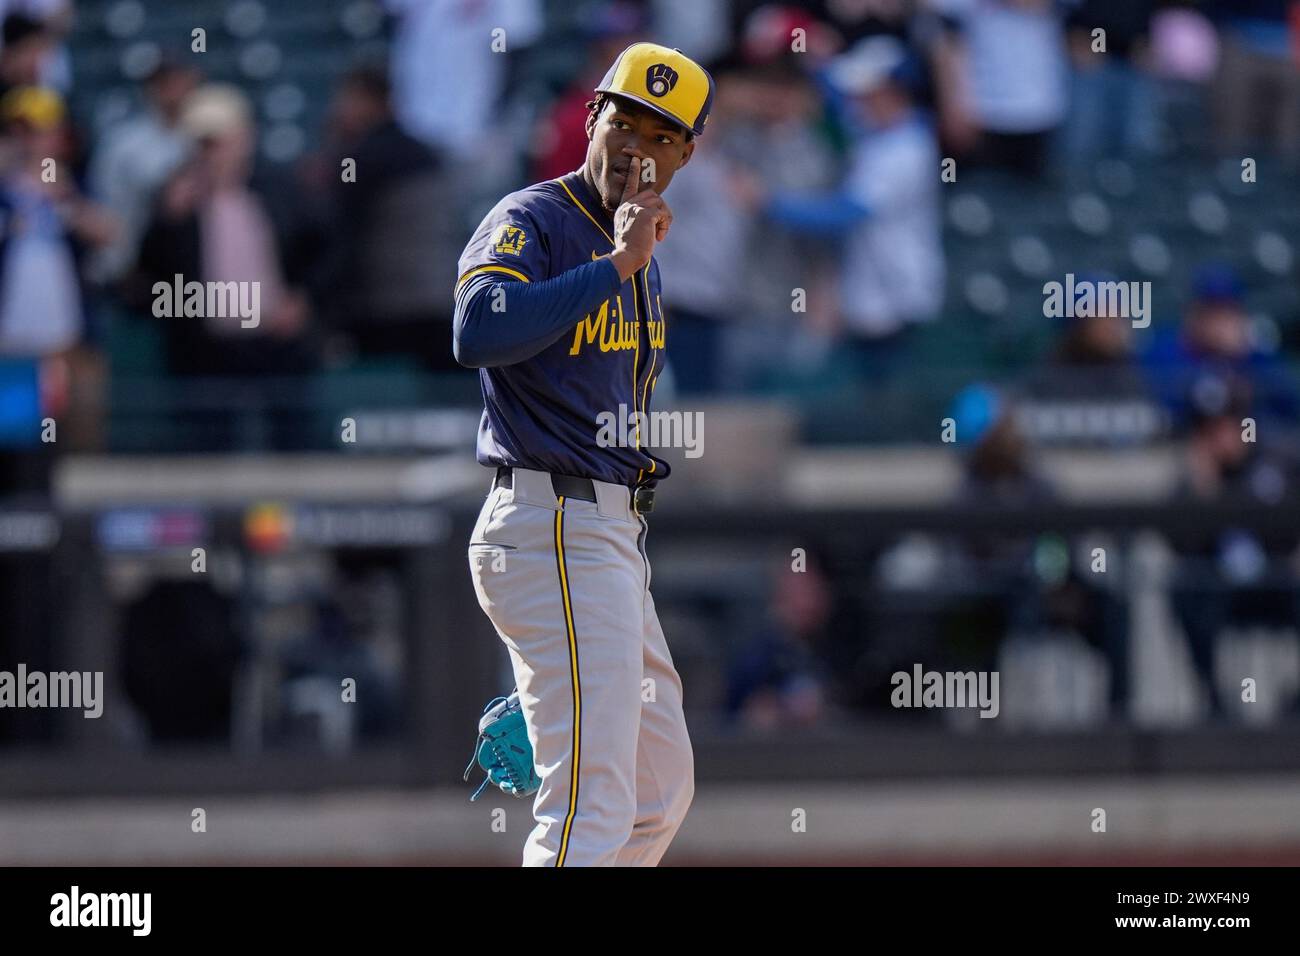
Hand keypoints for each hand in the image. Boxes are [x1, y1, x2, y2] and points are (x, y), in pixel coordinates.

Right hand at [607, 156, 670, 281]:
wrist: (627, 257)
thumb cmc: (631, 248)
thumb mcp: (632, 229)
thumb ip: (640, 217)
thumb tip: (657, 212)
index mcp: (624, 207)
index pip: (629, 185)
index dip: (633, 172)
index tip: (636, 159)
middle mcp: (628, 204)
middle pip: (654, 196)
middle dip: (661, 211)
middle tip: (659, 229)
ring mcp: (636, 208)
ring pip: (660, 203)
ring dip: (664, 219)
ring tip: (658, 234)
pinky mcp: (645, 214)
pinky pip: (663, 213)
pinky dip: (665, 225)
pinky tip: (659, 237)